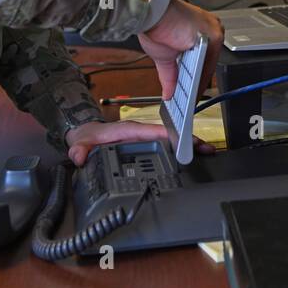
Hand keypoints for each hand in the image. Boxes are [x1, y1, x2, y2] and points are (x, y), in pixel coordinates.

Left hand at [65, 119, 214, 166]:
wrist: (87, 135)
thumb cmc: (88, 136)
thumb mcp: (82, 142)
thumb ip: (79, 148)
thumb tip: (79, 155)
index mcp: (130, 130)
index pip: (153, 131)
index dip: (170, 136)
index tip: (185, 143)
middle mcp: (141, 133)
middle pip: (170, 135)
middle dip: (188, 140)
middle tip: (206, 149)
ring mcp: (146, 138)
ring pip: (172, 140)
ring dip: (190, 145)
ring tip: (208, 152)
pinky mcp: (148, 145)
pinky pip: (168, 146)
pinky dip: (183, 150)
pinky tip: (195, 157)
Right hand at [136, 0, 223, 100]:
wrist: (152, 12)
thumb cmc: (157, 24)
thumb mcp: (165, 55)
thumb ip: (170, 76)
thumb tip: (168, 94)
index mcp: (201, 29)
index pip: (203, 59)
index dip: (196, 77)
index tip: (190, 91)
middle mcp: (212, 28)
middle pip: (206, 62)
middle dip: (196, 82)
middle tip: (188, 99)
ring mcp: (214, 32)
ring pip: (208, 64)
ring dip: (198, 82)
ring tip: (189, 99)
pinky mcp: (213, 37)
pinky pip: (208, 63)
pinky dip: (199, 78)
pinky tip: (191, 91)